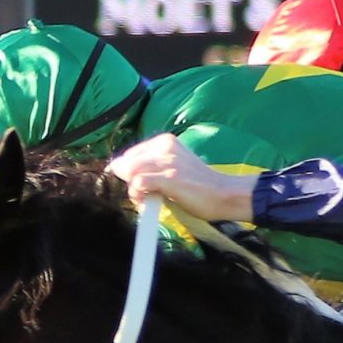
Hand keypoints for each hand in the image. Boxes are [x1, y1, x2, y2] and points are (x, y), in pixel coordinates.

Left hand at [108, 135, 254, 224]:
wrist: (223, 193)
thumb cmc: (197, 185)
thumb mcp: (171, 166)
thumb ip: (149, 166)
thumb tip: (119, 169)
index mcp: (165, 141)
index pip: (129, 155)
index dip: (128, 174)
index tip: (141, 185)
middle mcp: (165, 146)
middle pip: (126, 164)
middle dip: (128, 182)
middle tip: (144, 194)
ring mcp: (168, 161)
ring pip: (130, 173)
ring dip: (133, 191)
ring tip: (147, 198)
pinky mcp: (170, 177)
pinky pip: (138, 183)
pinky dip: (138, 195)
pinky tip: (150, 201)